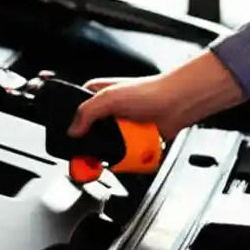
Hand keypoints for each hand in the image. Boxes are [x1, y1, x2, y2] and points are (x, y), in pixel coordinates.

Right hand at [68, 51, 245, 141]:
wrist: (178, 103)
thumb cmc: (150, 91)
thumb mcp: (110, 97)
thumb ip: (87, 112)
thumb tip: (72, 131)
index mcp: (98, 95)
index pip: (75, 113)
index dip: (72, 126)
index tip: (71, 140)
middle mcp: (108, 112)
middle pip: (89, 135)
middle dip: (92, 144)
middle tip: (89, 153)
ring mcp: (121, 127)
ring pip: (106, 148)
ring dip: (110, 153)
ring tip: (115, 151)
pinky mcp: (134, 141)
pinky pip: (123, 156)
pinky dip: (124, 159)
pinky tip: (127, 156)